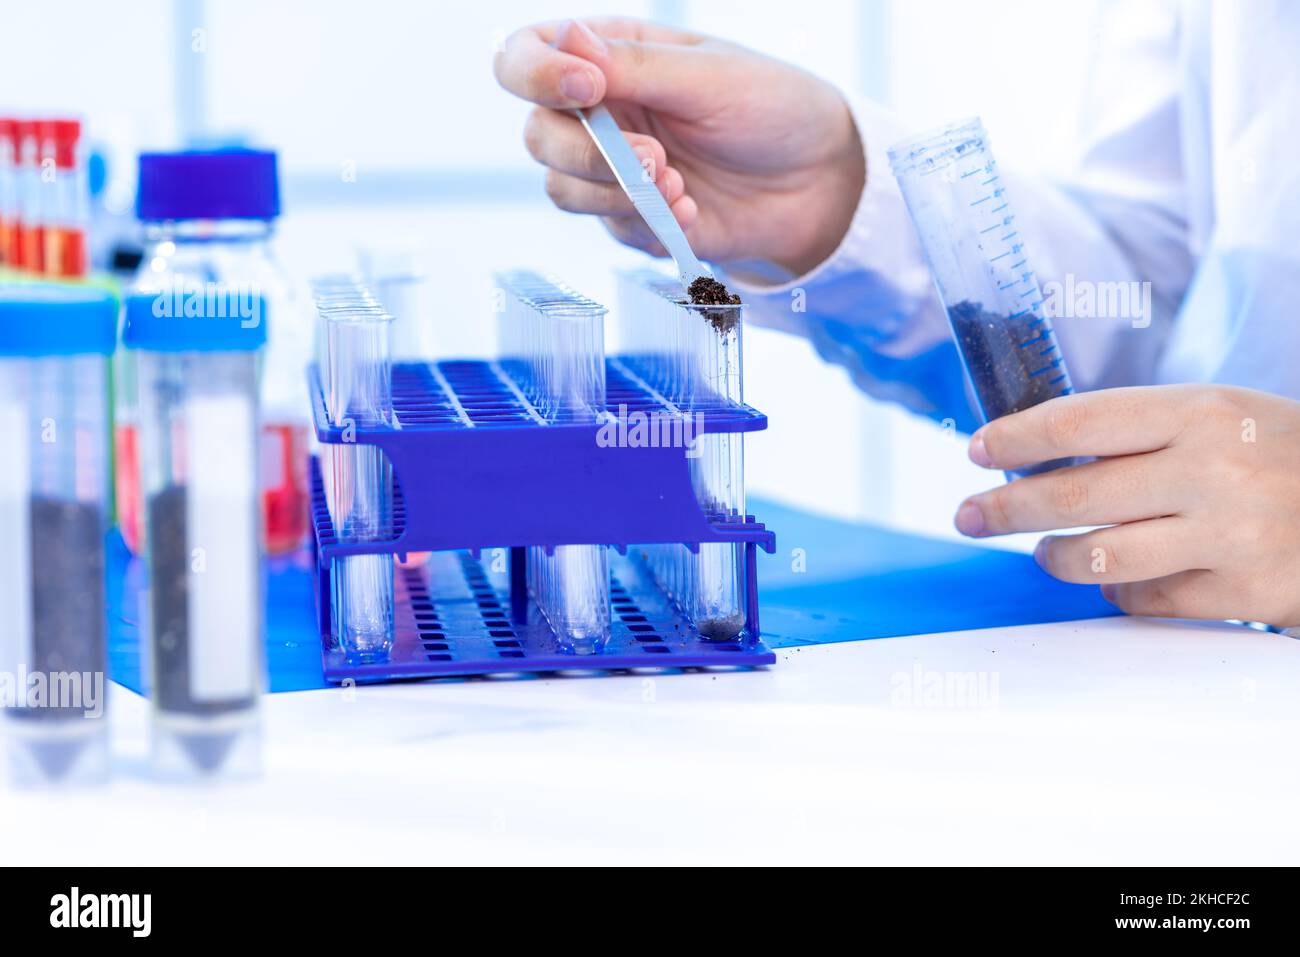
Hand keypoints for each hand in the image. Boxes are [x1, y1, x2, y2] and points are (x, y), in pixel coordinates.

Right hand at [493, 18, 865, 274]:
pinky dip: (650, 223)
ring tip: (678, 186)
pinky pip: (610, 228)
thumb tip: (567, 43)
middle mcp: (600, 113)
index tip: (586, 90)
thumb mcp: (710, 76)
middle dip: (586, 154)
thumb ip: (635, 66)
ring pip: (563, 188)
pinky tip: (693, 211)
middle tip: (652, 159)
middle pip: (537, 135)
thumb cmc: (772, 109)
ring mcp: (613, 169)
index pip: (525, 57)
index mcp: (609, 57)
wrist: (818, 182)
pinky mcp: (634, 219)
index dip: (535, 74)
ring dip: (618, 194)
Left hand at [953, 385, 1299, 627]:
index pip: (1078, 421)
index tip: (977, 451)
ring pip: (1098, 555)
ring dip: (1055, 557)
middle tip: (968, 517)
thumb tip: (1040, 454)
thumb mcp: (1222, 416)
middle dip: (1004, 508)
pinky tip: (1113, 580)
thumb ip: (1141, 432)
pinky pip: (1145, 599)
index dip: (1015, 439)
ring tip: (1042, 552)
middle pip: (1072, 493)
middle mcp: (1212, 469)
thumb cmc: (1282, 454)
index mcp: (1200, 410)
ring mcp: (1229, 534)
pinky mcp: (1243, 592)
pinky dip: (1116, 592)